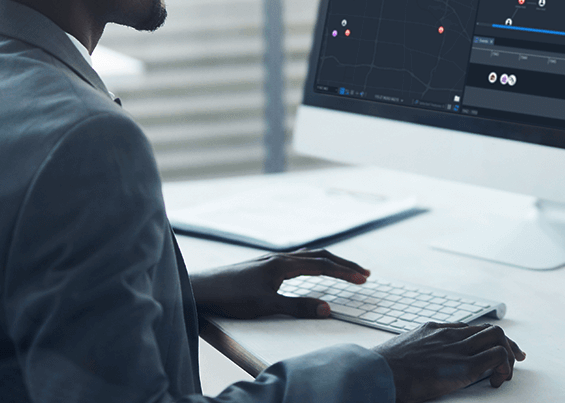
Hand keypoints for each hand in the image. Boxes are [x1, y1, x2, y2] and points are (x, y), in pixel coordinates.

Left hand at [190, 249, 370, 319]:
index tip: (364, 278)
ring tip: (343, 269)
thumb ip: (297, 306)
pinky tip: (309, 271)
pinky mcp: (261, 268)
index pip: (322, 265)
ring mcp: (269, 262)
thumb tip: (327, 308)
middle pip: (319, 256)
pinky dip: (312, 263)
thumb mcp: (266, 305)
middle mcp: (278, 259)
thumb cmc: (230, 297)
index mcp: (282, 264)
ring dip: (328, 262)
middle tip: (364, 272)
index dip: (345, 272)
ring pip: (307, 256)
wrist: (200, 289)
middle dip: (343, 264)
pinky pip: (295, 261)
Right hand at [372, 322, 525, 402]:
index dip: (486, 340)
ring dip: (508, 355)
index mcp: (434, 330)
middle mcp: (448, 334)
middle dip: (507, 345)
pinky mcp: (462, 366)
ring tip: (504, 374)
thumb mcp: (403, 353)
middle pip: (489, 329)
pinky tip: (495, 381)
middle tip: (514, 360)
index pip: (470, 328)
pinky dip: (503, 368)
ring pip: (498, 337)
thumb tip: (422, 366)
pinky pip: (495, 357)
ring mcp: (456, 348)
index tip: (495, 350)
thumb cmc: (382, 369)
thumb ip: (418, 353)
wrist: (375, 373)